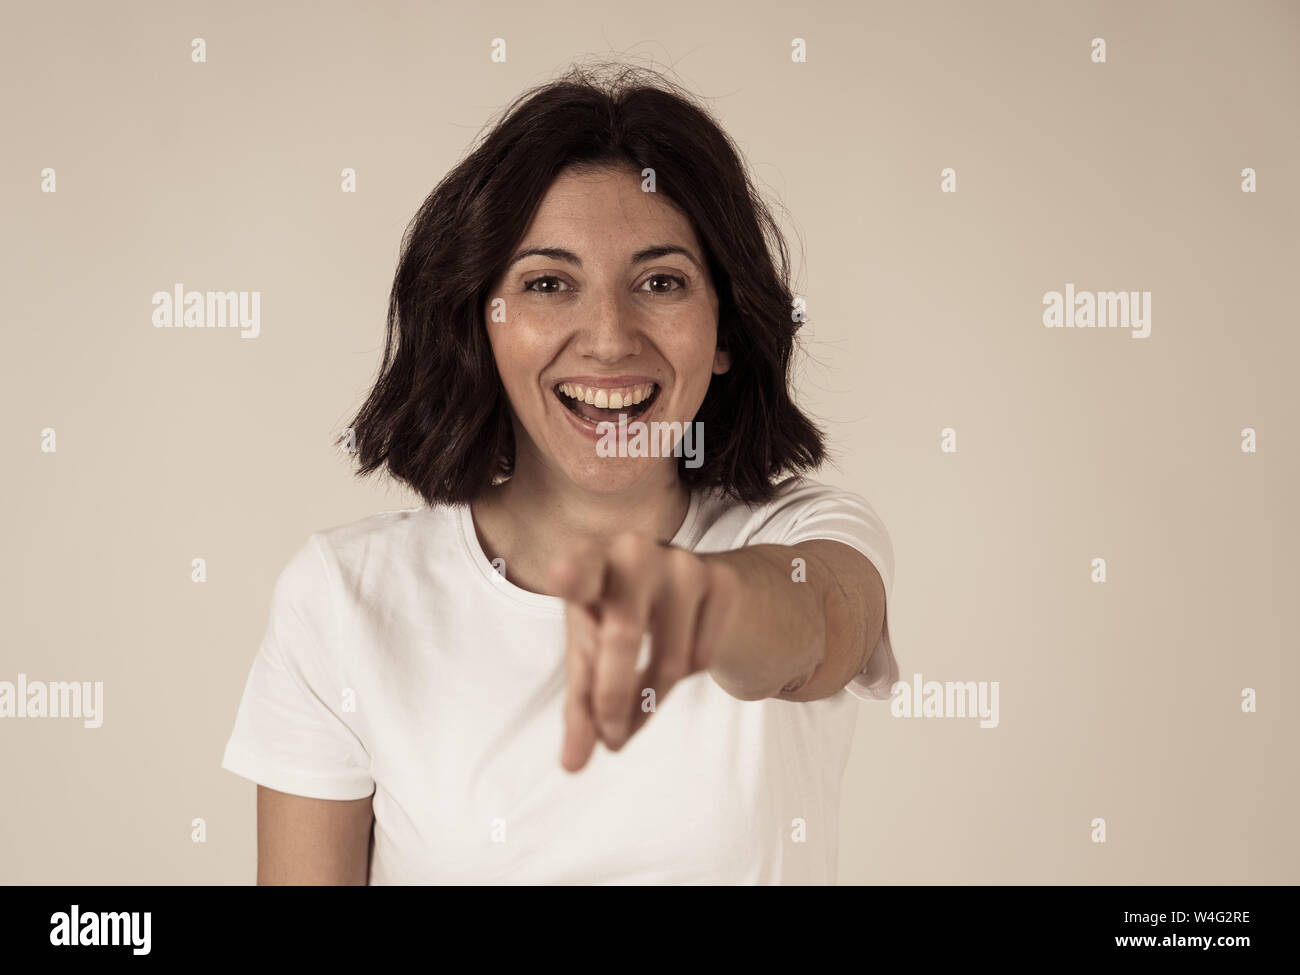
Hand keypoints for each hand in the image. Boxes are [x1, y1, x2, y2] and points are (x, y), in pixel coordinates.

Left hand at [546, 531, 739, 772]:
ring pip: (669, 660)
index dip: (572, 575)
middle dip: (614, 699)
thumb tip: (573, 766)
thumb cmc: (617, 619)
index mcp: (587, 562)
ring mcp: (683, 562)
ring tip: (640, 707)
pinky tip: (677, 662)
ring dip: (651, 702)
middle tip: (611, 740)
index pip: (579, 570)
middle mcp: (634, 551)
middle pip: (623, 637)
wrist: (689, 587)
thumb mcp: (591, 656)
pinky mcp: (723, 580)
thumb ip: (579, 707)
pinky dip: (686, 679)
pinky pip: (703, 658)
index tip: (560, 576)